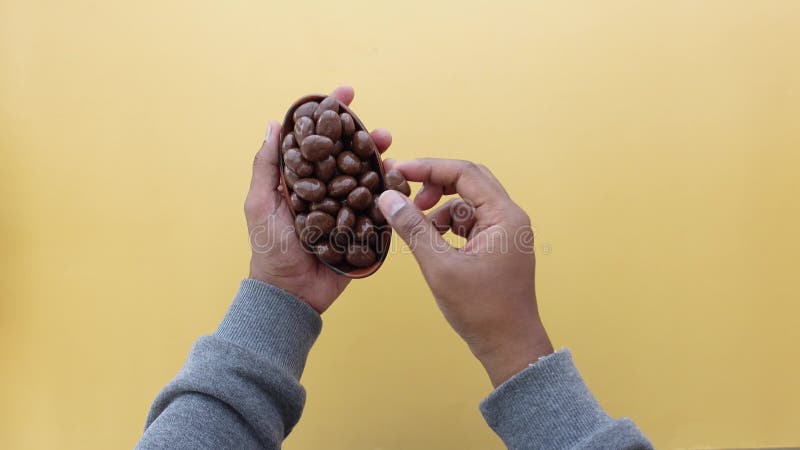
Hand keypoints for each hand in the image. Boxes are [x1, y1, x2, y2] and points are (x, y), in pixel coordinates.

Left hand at [245, 86, 391, 313]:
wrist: (290, 292)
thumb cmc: (269, 248)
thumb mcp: (260, 202)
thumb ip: (266, 166)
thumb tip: (273, 125)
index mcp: (301, 178)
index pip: (318, 140)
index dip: (331, 115)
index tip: (345, 93)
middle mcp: (326, 189)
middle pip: (349, 155)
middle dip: (366, 138)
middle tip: (381, 131)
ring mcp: (346, 208)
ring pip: (368, 177)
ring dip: (382, 162)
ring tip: (392, 153)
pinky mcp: (362, 229)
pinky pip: (380, 207)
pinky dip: (392, 192)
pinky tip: (400, 181)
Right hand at [378, 159, 552, 386]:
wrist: (510, 347)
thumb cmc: (482, 310)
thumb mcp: (440, 267)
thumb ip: (414, 229)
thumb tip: (388, 198)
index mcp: (504, 216)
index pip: (465, 173)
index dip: (429, 168)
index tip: (398, 171)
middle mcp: (510, 218)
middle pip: (469, 182)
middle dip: (434, 184)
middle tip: (404, 193)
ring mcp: (506, 233)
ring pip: (467, 203)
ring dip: (440, 209)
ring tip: (416, 227)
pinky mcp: (498, 247)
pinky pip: (470, 223)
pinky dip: (448, 226)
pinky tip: (430, 241)